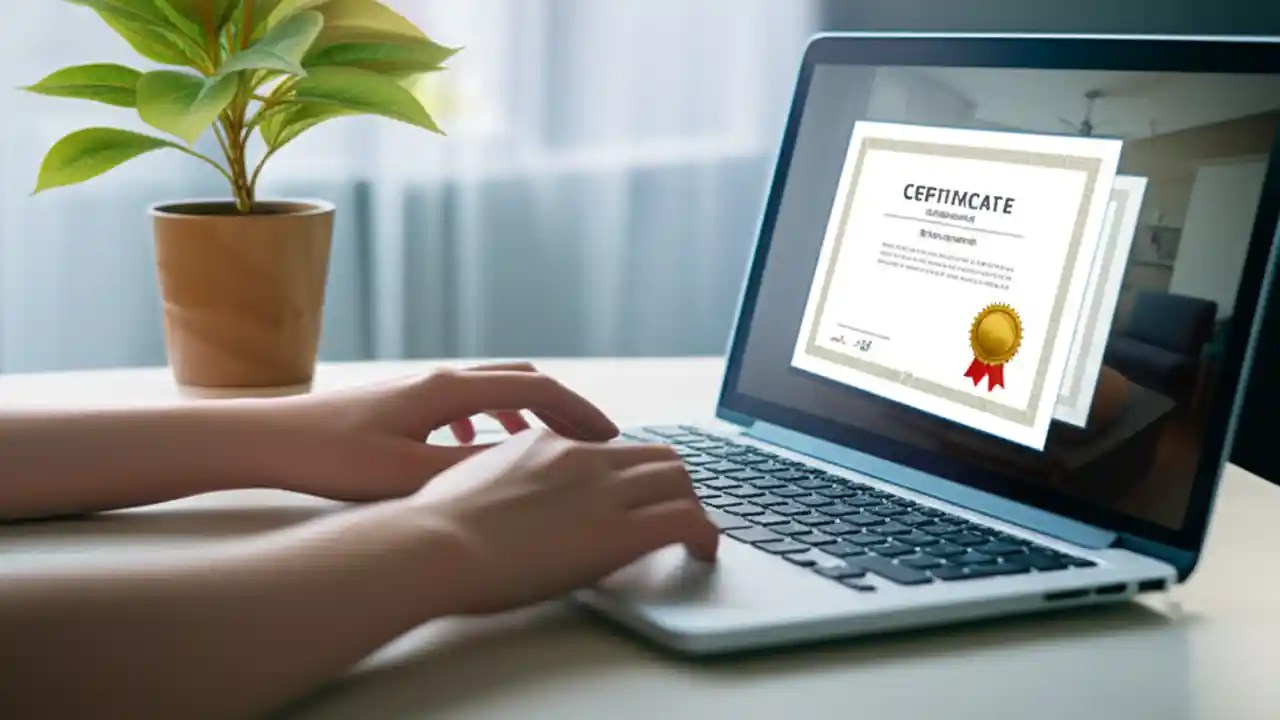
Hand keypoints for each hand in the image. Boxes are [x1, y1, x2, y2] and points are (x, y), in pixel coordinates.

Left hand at [268, 364, 619, 501]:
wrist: (271, 439)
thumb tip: (527, 467)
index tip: (611, 437)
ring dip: (526, 412)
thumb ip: (473, 469)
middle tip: (591, 439)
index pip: (537, 387)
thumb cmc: (335, 457)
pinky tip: (475, 449)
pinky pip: (462, 402)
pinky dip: (488, 419)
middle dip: (562, 407)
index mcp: (451, 389)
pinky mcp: (400, 401)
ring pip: (491, 389)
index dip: (580, 411)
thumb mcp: (410, 475)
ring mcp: (419, 386)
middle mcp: (441, 378)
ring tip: (546, 446)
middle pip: (521, 379)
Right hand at [405, 429, 718, 615]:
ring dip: (692, 506)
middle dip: (673, 484)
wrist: (433, 545)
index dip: (630, 473)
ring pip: (680, 479)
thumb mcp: (469, 480)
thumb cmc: (432, 527)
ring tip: (693, 535)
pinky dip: (705, 535)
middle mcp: (581, 458)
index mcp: (545, 444)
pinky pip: (686, 520)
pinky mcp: (618, 531)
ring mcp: (603, 491)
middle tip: (674, 513)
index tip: (633, 495)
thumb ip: (500, 479)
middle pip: (656, 454)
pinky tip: (703, 554)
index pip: (608, 448)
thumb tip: (499, 494)